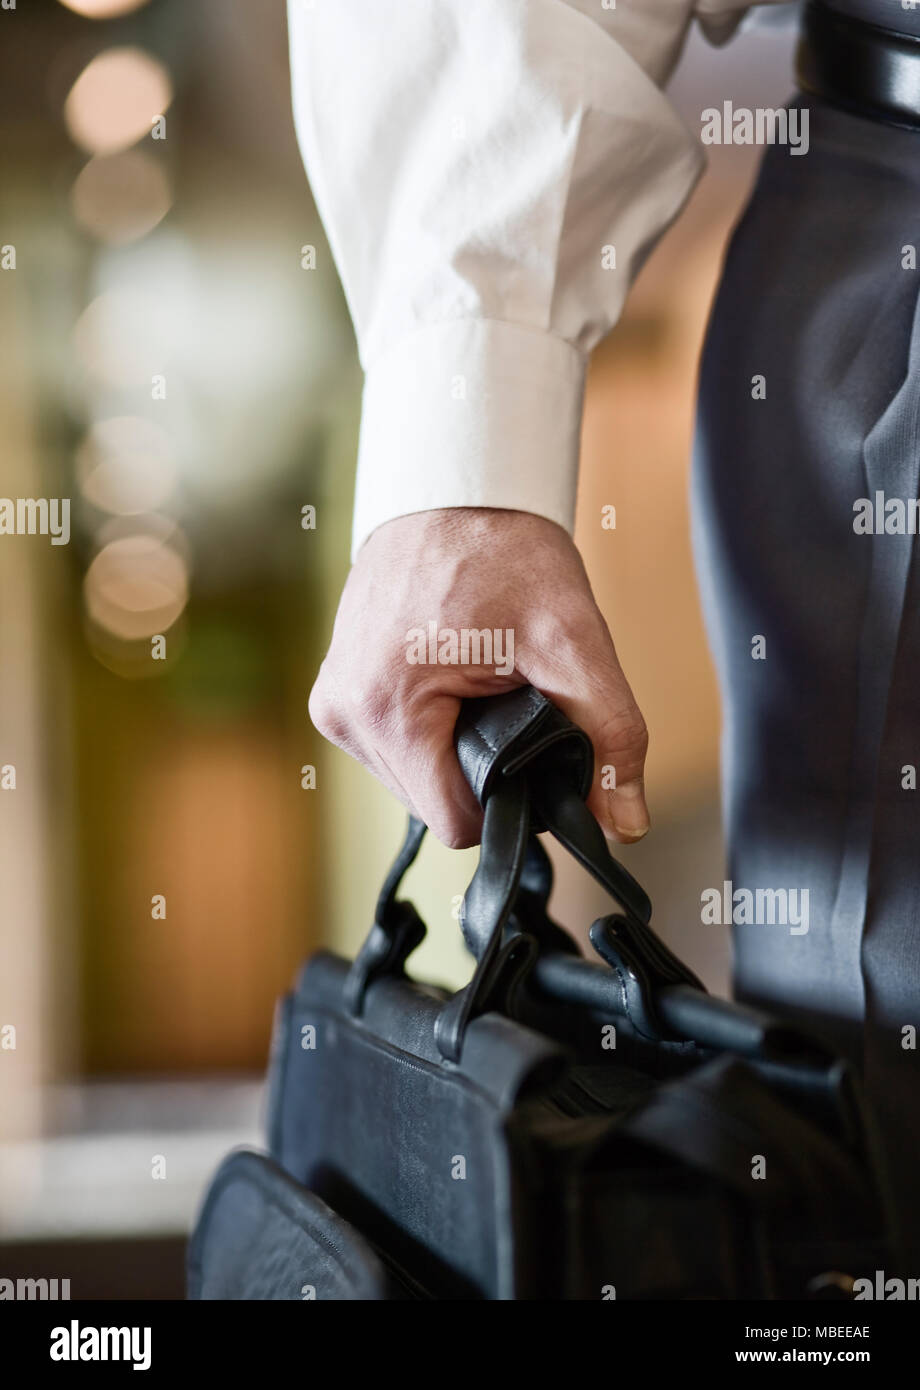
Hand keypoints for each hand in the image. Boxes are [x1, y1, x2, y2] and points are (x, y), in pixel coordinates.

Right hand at [309, 508, 649, 847]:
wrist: (451, 488)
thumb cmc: (502, 549)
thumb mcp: (571, 639)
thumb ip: (609, 735)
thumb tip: (625, 823)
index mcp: (387, 709)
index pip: (456, 822)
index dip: (509, 799)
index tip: (532, 742)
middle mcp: (344, 713)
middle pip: (434, 804)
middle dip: (482, 767)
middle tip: (507, 696)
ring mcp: (332, 704)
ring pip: (415, 782)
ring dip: (455, 751)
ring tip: (478, 681)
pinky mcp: (334, 693)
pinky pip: (395, 750)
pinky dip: (431, 731)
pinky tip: (451, 681)